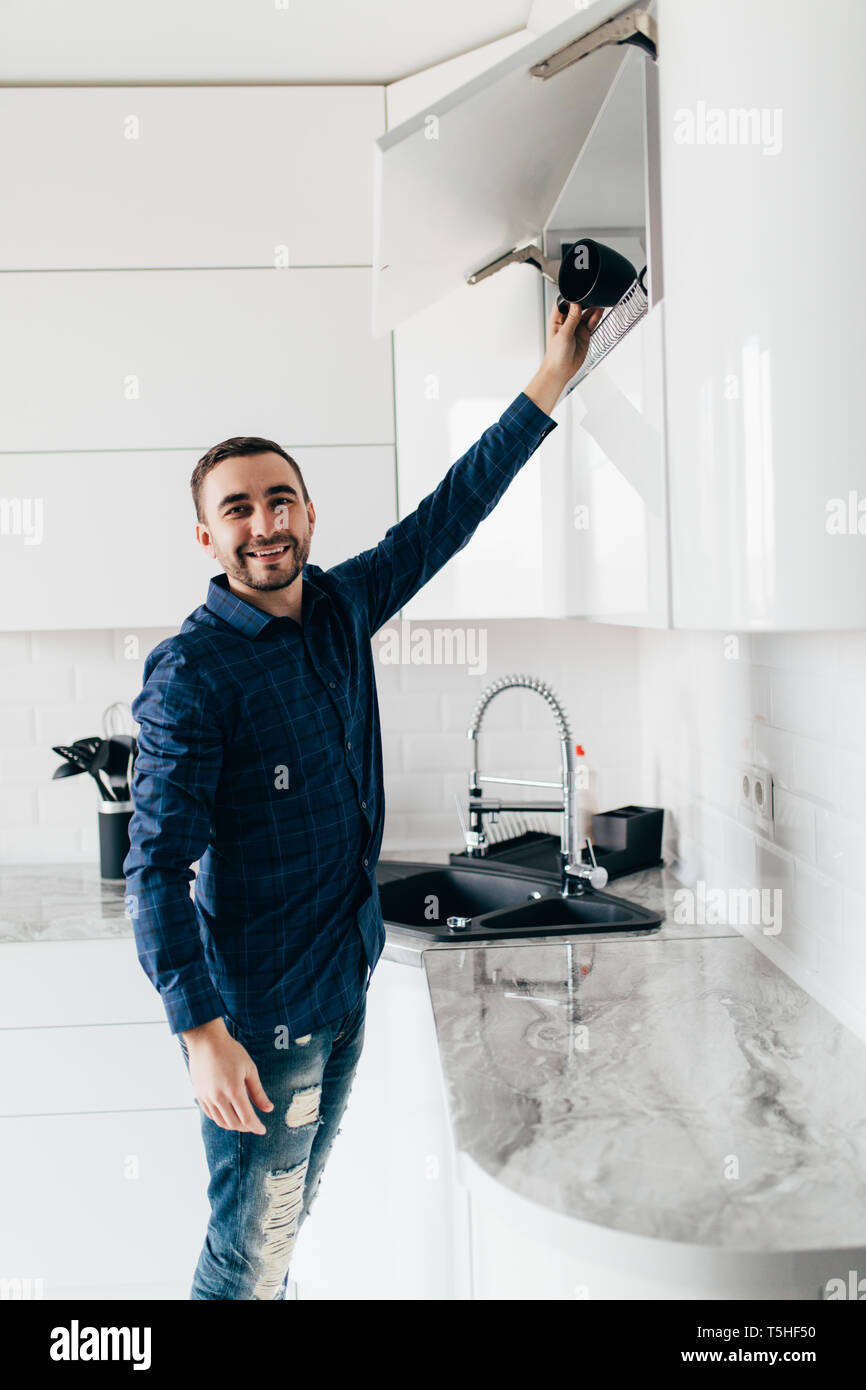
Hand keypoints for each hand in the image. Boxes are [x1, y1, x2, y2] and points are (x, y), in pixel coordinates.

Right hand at [184, 1020, 273, 1132]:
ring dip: (233, 1125)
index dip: (256, 1127)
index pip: (247, 1118)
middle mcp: (218, 1097)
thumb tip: (268, 1109)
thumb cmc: (231, 1052)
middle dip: (246, 1127)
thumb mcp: (250, 1069)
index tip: (262, 1130)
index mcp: (234, 1090)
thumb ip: (258, 1092)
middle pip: (234, 1123)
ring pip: (221, 1121)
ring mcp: (206, 1097)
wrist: (206, 1041)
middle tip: (254, 1125)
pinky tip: (228, 1114)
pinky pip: (210, 1114)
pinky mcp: (199, 1095)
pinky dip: (220, 1119)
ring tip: (242, 1122)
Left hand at [523, 299, 604, 414]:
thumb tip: (576, 304)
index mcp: (557, 319)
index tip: (580, 293)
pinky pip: (591, 322)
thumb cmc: (556, 355)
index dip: (571, 297)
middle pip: (577, 306)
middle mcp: (567, 322)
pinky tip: (600, 312)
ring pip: (586, 313)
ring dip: (592, 308)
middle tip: (593, 297)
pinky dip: (596, 317)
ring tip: (599, 303)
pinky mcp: (584, 334)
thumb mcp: (564, 335)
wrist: (562, 371)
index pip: (563, 302)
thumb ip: (572, 319)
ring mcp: (576, 328)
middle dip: (585, 301)